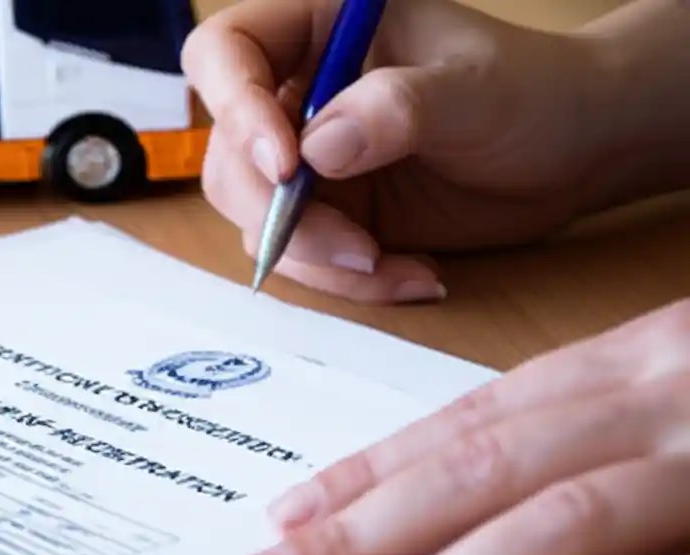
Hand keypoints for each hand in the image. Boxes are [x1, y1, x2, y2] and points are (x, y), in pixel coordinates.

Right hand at [181, 0, 615, 303]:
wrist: (574, 150)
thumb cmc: (533, 91)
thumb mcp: (475, 89)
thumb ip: (399, 108)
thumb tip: (318, 151)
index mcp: (315, 28)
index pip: (226, 54)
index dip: (236, 108)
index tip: (287, 166)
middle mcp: (296, 92)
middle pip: (228, 155)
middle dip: (281, 213)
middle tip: (354, 244)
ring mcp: (306, 159)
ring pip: (256, 218)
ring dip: (316, 257)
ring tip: (392, 265)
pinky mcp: (327, 214)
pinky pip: (302, 258)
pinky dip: (348, 280)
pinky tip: (412, 273)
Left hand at [229, 299, 689, 554]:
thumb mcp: (687, 374)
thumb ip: (599, 420)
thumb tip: (475, 483)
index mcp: (636, 362)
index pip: (474, 419)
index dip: (371, 473)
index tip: (284, 518)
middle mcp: (660, 402)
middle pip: (481, 470)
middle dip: (358, 534)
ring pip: (552, 524)